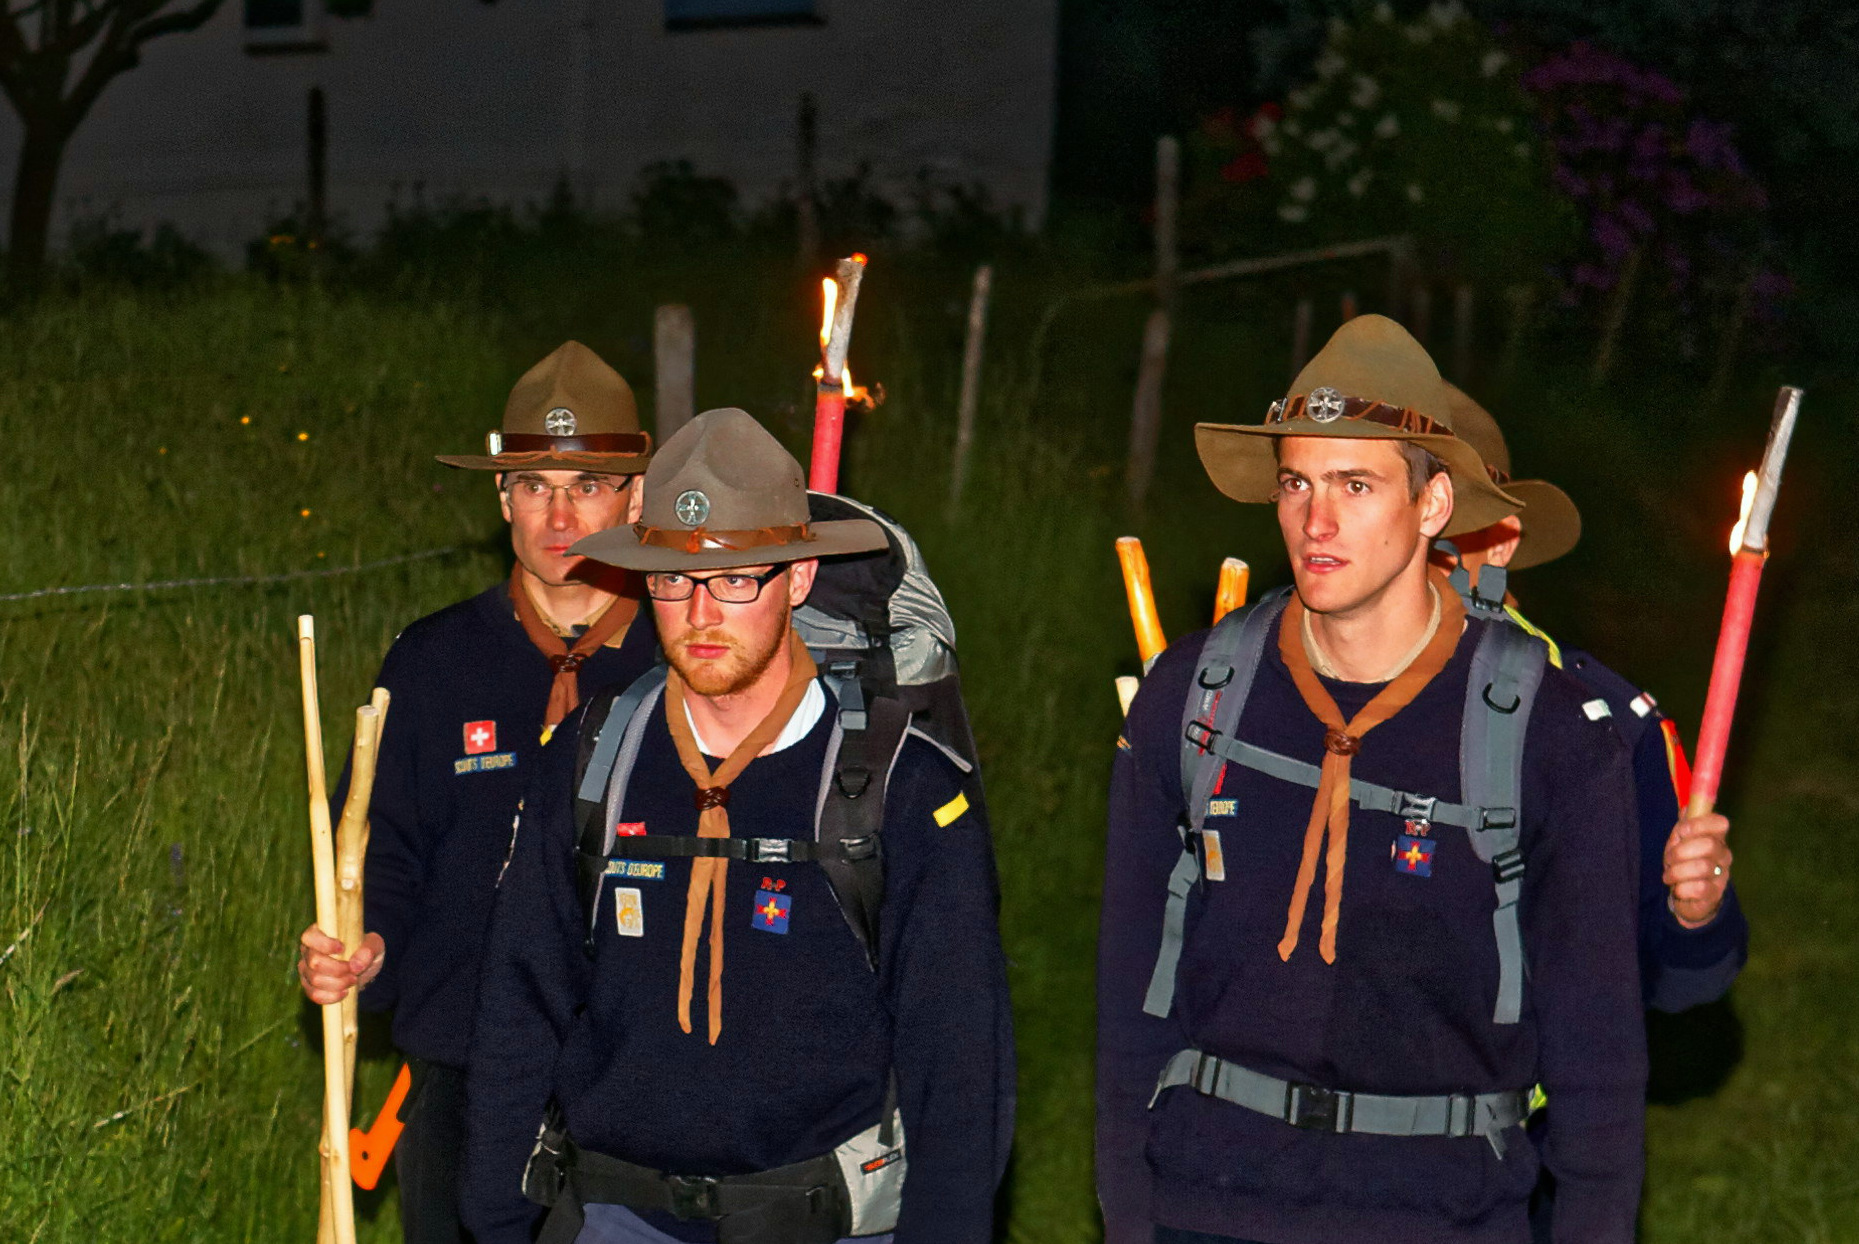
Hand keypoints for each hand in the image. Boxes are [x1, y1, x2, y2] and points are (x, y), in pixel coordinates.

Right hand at [297, 926, 384, 1003]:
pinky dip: (332, 996)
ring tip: (353, 980)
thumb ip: (369, 949)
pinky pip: (315, 995)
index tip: (342, 948)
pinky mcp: (309, 986)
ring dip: (338, 983)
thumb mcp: (374, 944)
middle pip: (314, 962)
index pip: (310, 937)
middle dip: (338, 969)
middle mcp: (307, 951)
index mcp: (318, 933)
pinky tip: (345, 992)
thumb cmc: (366, 949)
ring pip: (315, 980)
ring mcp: (306, 969)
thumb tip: (355, 966)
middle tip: (354, 971)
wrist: (364, 968)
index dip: (324, 944)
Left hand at [1663, 813, 1730, 928]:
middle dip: (1681, 851)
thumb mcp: (1680, 841)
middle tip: (1669, 859)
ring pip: (1702, 867)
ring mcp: (1722, 874)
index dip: (1699, 825)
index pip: (1720, 823)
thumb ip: (1684, 825)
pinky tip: (1678, 889)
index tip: (1681, 832)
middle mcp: (1723, 854)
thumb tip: (1685, 809)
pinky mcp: (1716, 893)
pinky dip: (1683, 889)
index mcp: (1715, 837)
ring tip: (1670, 875)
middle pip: (1708, 845)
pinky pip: (1700, 888)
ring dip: (1677, 872)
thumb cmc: (1684, 862)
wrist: (1688, 894)